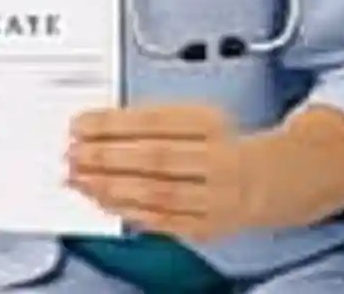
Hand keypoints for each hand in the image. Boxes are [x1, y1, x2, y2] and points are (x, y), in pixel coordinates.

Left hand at [67, 104, 261, 241]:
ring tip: (79, 180)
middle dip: (106, 157)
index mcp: (210, 124)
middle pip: (155, 157)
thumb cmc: (215, 142)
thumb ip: (142, 121)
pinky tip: (103, 201)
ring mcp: (216, 196)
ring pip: (158, 193)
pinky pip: (164, 221)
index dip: (111, 124)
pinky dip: (128, 212)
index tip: (79, 125)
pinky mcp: (209, 225)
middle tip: (72, 155)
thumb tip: (91, 128)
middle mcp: (218, 159)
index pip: (155, 121)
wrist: (270, 178)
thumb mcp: (187, 117)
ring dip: (110, 187)